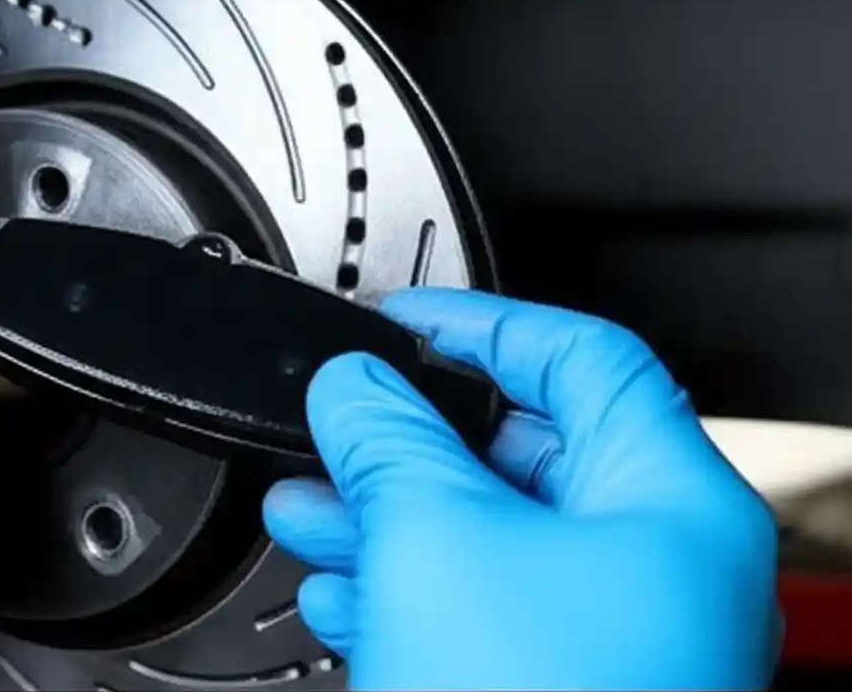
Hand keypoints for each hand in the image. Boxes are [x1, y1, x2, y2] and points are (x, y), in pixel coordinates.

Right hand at [264, 288, 778, 689]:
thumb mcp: (436, 542)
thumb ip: (391, 442)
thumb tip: (356, 385)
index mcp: (666, 505)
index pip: (581, 357)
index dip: (483, 323)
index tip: (405, 320)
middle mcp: (652, 568)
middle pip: (526, 450)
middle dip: (412, 434)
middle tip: (340, 419)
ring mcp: (606, 638)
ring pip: (486, 534)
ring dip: (389, 510)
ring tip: (309, 503)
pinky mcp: (554, 689)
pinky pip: (475, 606)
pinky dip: (405, 582)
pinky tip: (345, 585)